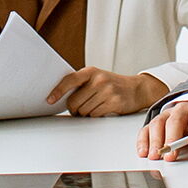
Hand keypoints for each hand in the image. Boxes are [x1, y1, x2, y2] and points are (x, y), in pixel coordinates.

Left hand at [49, 68, 167, 116]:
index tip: (50, 100)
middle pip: (74, 102)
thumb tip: (60, 98)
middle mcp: (99, 79)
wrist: (137, 89)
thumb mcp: (97, 78)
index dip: (58, 91)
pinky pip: (95, 115)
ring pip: (84, 110)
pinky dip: (95, 115)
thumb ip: (81, 84)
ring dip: (85, 113)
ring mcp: (107, 91)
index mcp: (91, 71)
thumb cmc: (112, 85)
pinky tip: (102, 109)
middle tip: (79, 108)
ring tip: (94, 107)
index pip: (69, 80)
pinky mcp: (114, 102)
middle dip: (74, 109)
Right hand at [135, 98, 187, 160]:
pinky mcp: (157, 122)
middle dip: (172, 139)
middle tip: (171, 157)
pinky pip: (147, 128)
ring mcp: (168, 114)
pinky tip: (144, 152)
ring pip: (158, 123)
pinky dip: (144, 140)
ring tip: (155, 156)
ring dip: (155, 140)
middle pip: (175, 120)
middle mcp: (182, 109)